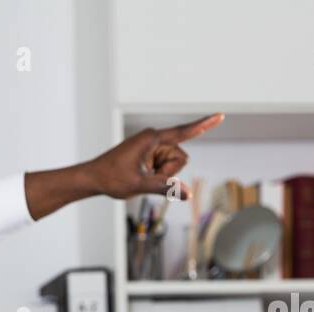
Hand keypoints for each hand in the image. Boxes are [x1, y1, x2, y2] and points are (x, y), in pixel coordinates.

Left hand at [84, 112, 223, 200]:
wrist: (93, 178)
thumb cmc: (112, 178)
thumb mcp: (139, 185)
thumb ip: (165, 187)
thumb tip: (188, 194)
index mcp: (152, 138)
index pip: (184, 132)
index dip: (204, 125)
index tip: (220, 116)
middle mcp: (154, 138)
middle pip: (180, 157)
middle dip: (169, 172)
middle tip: (146, 177)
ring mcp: (152, 146)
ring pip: (174, 164)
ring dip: (163, 175)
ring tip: (141, 176)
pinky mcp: (150, 154)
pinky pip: (165, 166)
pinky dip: (158, 175)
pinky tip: (142, 176)